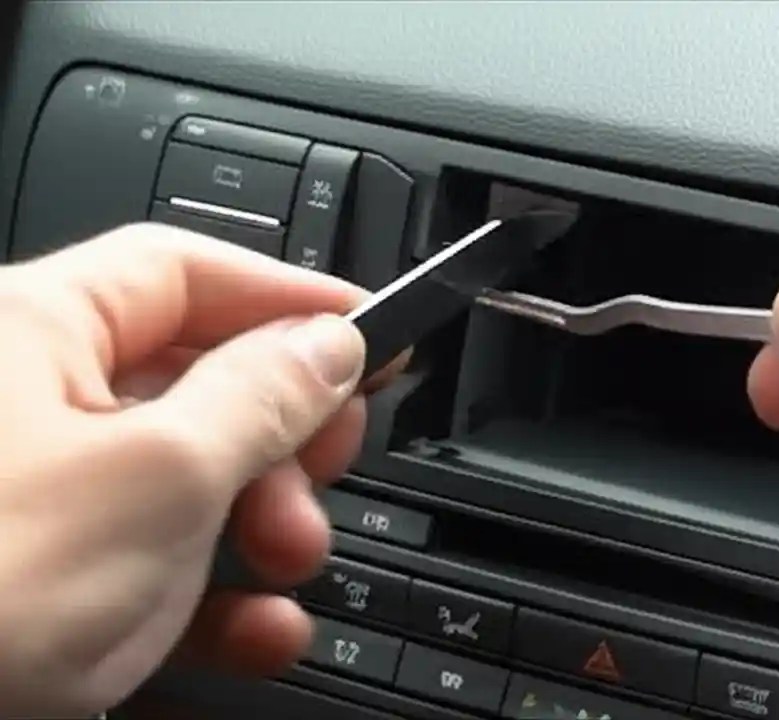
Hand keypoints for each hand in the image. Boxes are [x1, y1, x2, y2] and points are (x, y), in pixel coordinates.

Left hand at [0, 223, 391, 716]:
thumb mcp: (160, 480)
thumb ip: (263, 396)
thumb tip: (329, 341)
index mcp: (26, 331)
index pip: (185, 273)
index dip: (288, 300)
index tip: (367, 336)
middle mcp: (16, 402)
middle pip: (190, 382)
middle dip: (279, 440)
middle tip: (325, 473)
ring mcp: (23, 498)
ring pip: (176, 484)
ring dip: (258, 531)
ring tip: (287, 570)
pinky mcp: (28, 581)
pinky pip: (143, 562)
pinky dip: (211, 598)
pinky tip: (252, 633)